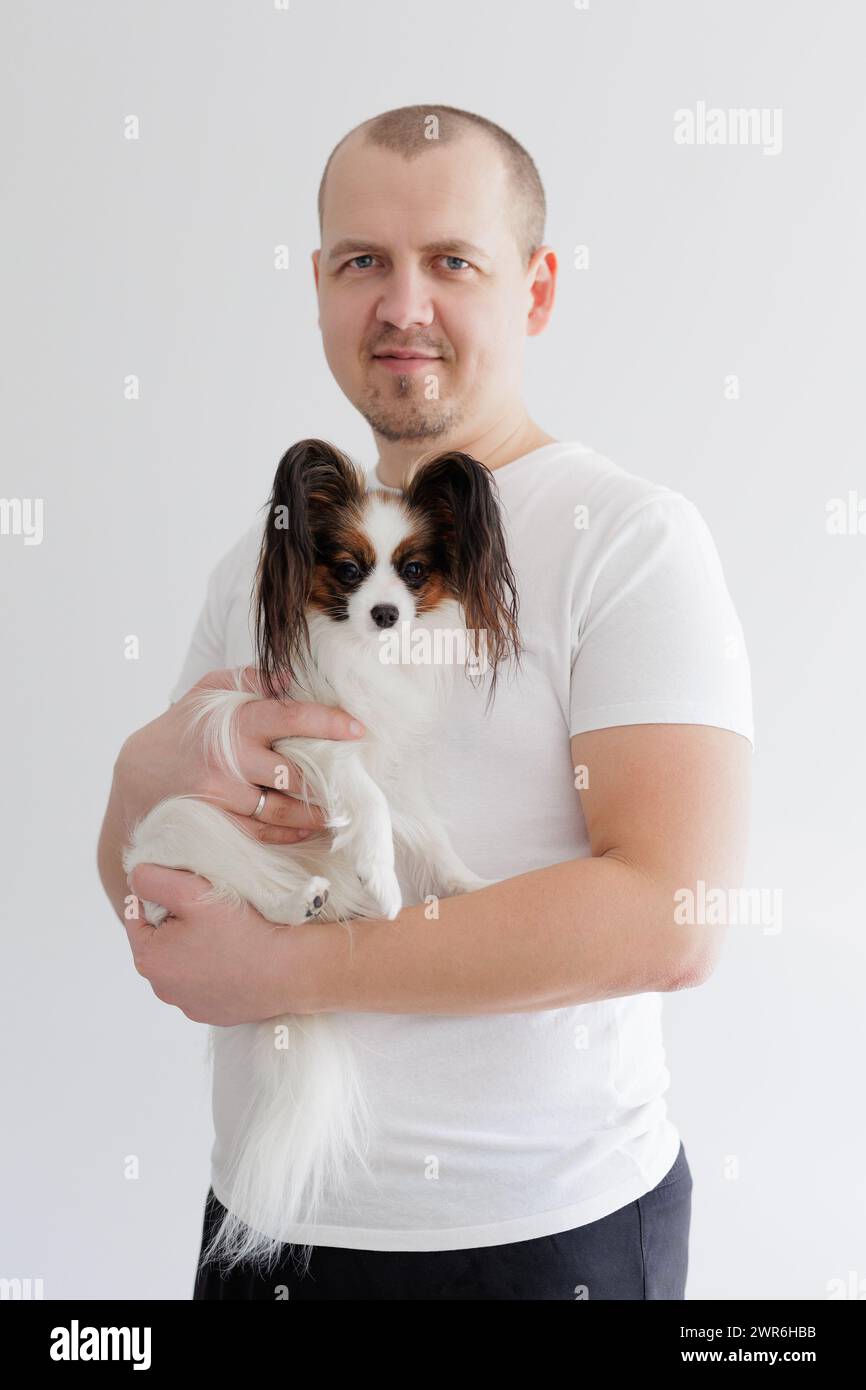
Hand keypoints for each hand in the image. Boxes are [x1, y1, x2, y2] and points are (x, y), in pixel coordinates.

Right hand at [116, 666, 365, 845]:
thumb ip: (248, 681)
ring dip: (317, 812)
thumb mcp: (207, 693)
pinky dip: (291, 833)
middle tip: (355, 779)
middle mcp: (230, 759)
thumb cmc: (181, 730)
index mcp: (233, 722)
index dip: (328, 723)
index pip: (290, 717)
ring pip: (284, 809)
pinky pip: (264, 832)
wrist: (135, 777)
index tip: (358, 730)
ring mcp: (223, 795)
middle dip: (329, 778)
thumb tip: (290, 677)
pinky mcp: (217, 824)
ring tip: (340, 809)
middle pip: (295, 773)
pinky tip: (309, 828)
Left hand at [125, 863, 317, 1024]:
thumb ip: (153, 879)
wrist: (290, 971)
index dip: (165, 896)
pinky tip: (238, 957)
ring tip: (229, 935)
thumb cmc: (242, 930)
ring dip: (197, 946)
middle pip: (161, 939)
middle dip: (180, 922)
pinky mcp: (212, 1013)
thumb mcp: (191, 891)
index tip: (196, 896)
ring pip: (183, 962)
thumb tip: (136, 879)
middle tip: (214, 912)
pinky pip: (205, 982)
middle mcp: (162, 988)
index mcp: (149, 959)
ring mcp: (188, 1005)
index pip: (139, 914)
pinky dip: (216, 968)